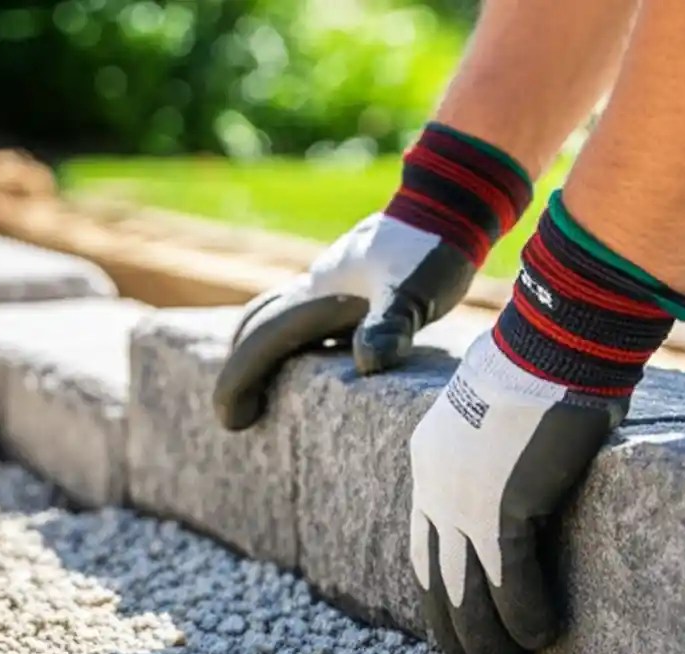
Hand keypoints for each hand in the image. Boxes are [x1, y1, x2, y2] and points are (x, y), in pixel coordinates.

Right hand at [214, 213, 475, 429]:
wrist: (452, 200)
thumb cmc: (434, 249)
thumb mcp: (414, 293)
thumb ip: (389, 325)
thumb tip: (366, 362)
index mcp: (318, 292)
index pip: (262, 339)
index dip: (239, 379)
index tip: (232, 421)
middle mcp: (316, 286)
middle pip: (257, 324)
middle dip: (240, 368)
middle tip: (237, 414)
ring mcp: (333, 282)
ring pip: (278, 316)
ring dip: (262, 352)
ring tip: (262, 390)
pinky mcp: (354, 282)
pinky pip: (308, 316)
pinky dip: (294, 342)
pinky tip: (317, 359)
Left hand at [409, 331, 623, 653]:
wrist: (555, 334)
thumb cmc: (544, 362)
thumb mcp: (500, 414)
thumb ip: (498, 456)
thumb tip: (522, 489)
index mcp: (430, 458)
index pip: (422, 543)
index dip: (437, 589)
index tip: (452, 619)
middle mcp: (434, 483)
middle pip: (434, 577)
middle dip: (454, 629)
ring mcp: (463, 497)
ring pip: (466, 592)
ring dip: (489, 640)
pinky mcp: (502, 503)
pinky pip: (511, 581)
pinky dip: (528, 616)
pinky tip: (543, 636)